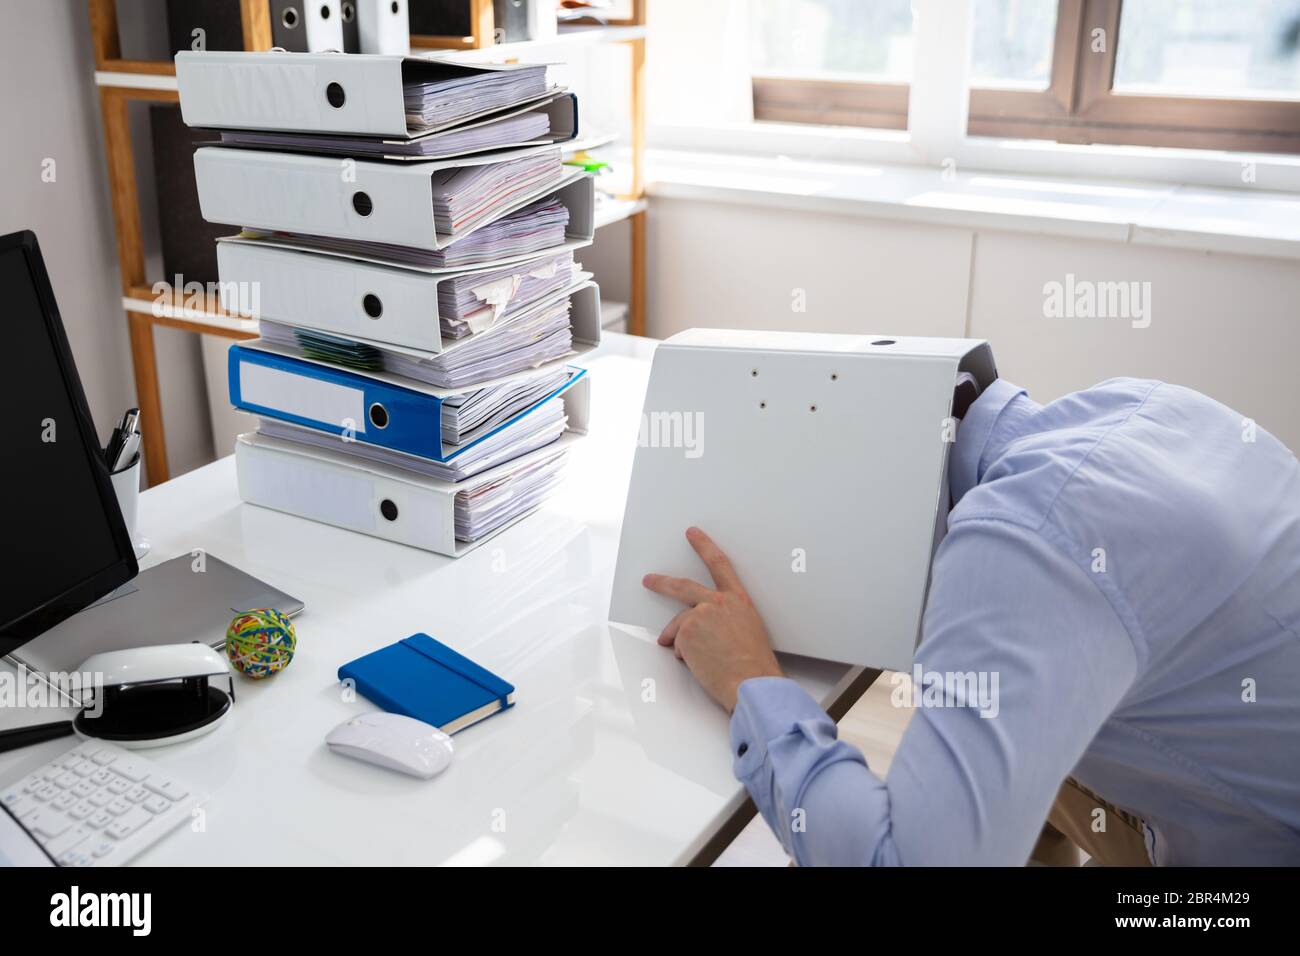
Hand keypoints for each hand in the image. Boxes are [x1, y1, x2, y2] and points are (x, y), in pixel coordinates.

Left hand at [642, 527, 782, 712]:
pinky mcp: (686, 631)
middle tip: (649, 580)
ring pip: (679, 625)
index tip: (693, 534)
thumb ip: (726, 621)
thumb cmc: (755, 664)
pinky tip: (700, 664)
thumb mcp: (749, 632)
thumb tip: (707, 630)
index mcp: (739, 600)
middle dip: (662, 583)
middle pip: (682, 586)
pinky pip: (678, 644)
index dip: (704, 546)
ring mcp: (700, 615)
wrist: (751, 681)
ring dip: (677, 639)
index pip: (720, 564)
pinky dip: (684, 656)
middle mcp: (718, 603)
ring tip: (687, 655)